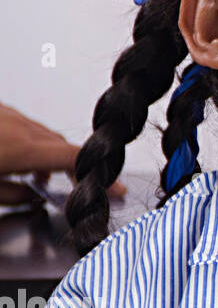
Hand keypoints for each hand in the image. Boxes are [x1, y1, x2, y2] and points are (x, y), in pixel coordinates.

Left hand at [0, 102, 127, 203]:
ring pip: (43, 133)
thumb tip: (32, 198)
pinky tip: (15, 153)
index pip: (75, 158)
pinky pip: (25, 124)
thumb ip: (14, 197)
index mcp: (21, 149)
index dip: (99, 173)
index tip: (116, 187)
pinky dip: (30, 141)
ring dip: (48, 153)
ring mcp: (9, 114)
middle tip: (76, 185)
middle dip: (73, 166)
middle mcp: (19, 126)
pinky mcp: (1, 109)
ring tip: (37, 174)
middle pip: (62, 145)